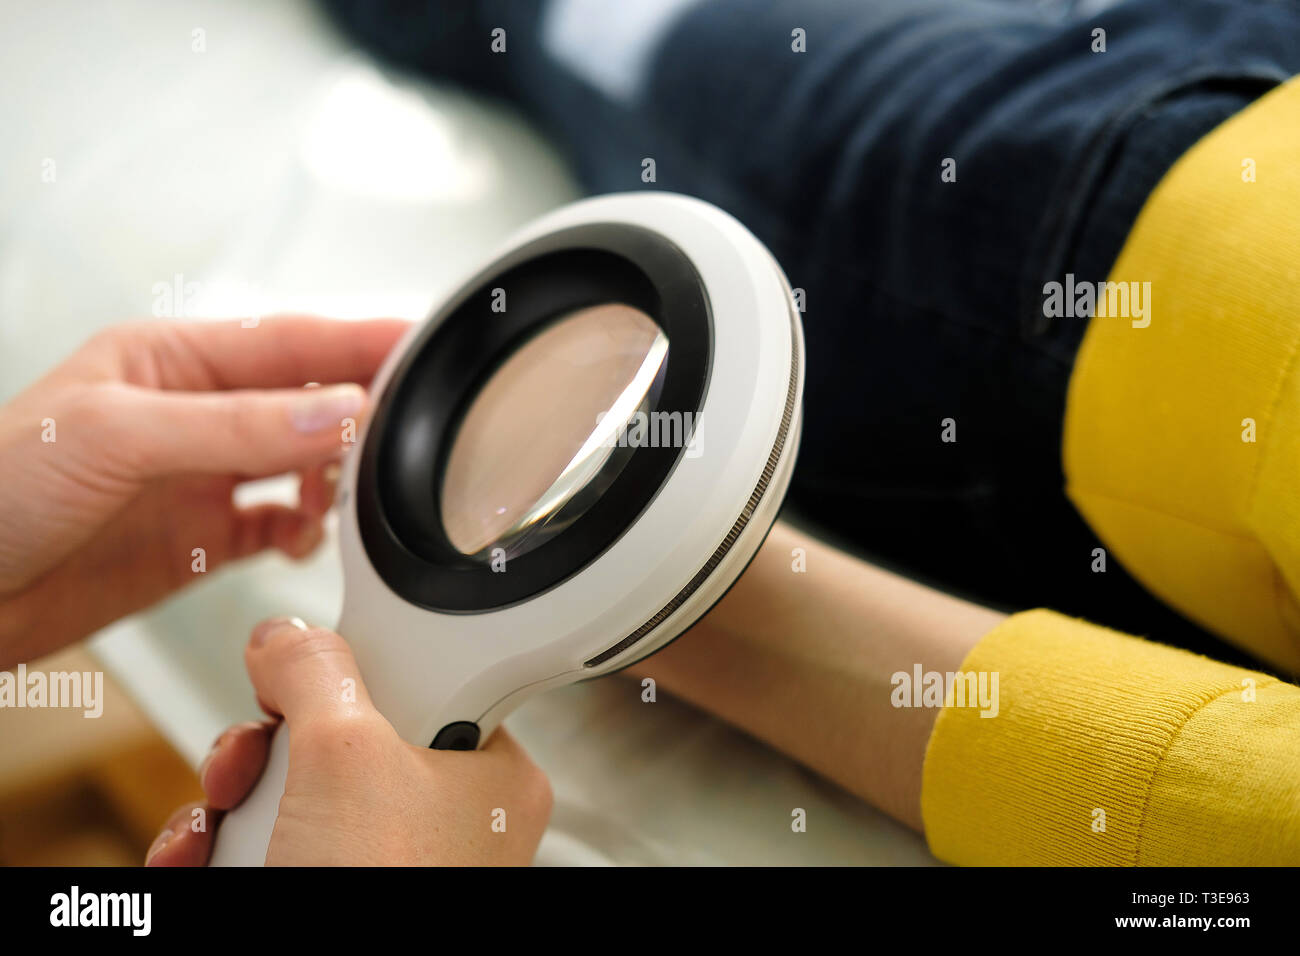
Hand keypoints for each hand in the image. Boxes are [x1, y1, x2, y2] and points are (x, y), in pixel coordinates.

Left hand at [0, 316, 407, 667]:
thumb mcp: (118, 436)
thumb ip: (235, 425)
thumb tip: (335, 410)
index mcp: (171, 360)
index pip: (289, 341)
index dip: (360, 342)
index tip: (420, 344)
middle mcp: (194, 413)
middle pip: (306, 399)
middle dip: (358, 412)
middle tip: (405, 428)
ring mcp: (200, 477)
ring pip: (302, 462)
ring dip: (333, 476)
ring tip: (341, 492)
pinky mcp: (200, 538)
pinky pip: (279, 525)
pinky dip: (304, 531)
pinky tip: (301, 536)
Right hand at [146, 619, 552, 865]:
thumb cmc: (387, 888)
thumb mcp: (345, 749)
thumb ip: (316, 670)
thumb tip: (288, 636)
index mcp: (489, 770)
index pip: (413, 682)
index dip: (342, 681)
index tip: (297, 689)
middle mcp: (446, 819)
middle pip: (338, 740)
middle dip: (266, 751)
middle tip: (249, 765)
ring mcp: (387, 865)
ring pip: (293, 798)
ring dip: (232, 806)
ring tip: (217, 827)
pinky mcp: (335, 891)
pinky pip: (273, 849)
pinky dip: (223, 853)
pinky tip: (197, 859)